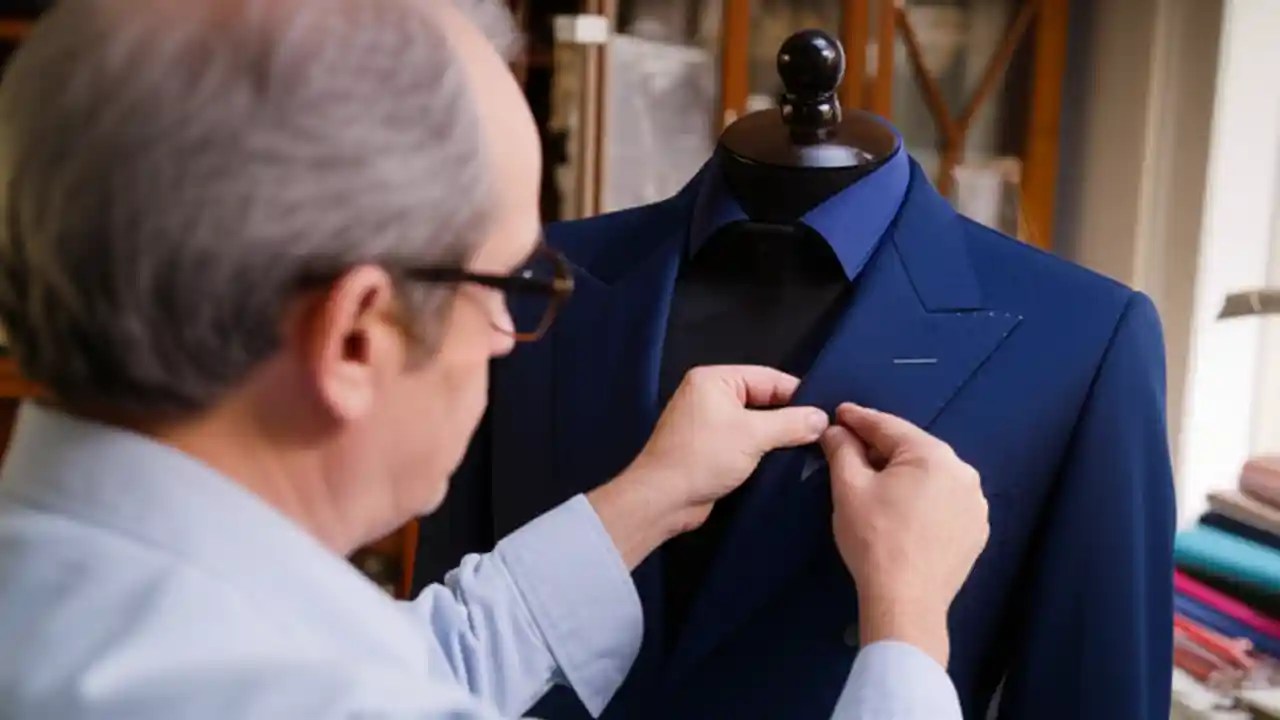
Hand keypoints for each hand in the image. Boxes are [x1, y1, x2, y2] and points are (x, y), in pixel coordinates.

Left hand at [589, 366, 828, 567]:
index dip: (799, 394)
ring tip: (812, 446)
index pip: (768, 378)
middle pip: (763, 399)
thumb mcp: (753, 435)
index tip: (827, 412)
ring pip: (756, 422)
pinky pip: (745, 440)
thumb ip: (791, 423)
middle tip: (824, 432)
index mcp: (715, 379)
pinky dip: (764, 448)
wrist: (663, 499)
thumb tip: (822, 418)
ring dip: (779, 435)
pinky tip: (788, 459)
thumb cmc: (704, 457)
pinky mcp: (711, 448)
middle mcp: (710, 394)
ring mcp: (709, 422)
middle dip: (791, 416)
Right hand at [821, 403, 988, 668]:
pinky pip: (945, 502)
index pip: (888, 427)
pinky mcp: (976, 530)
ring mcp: (975, 503)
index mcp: (933, 454)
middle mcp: (963, 472)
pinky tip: (905, 511)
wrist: (906, 602)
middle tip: (852, 449)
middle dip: (881, 448)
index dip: (859, 418)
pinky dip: (924, 499)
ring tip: (878, 483)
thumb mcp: (848, 488)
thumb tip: (836, 429)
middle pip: (913, 450)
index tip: (839, 412)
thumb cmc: (874, 539)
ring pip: (931, 476)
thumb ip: (842, 450)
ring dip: (905, 475)